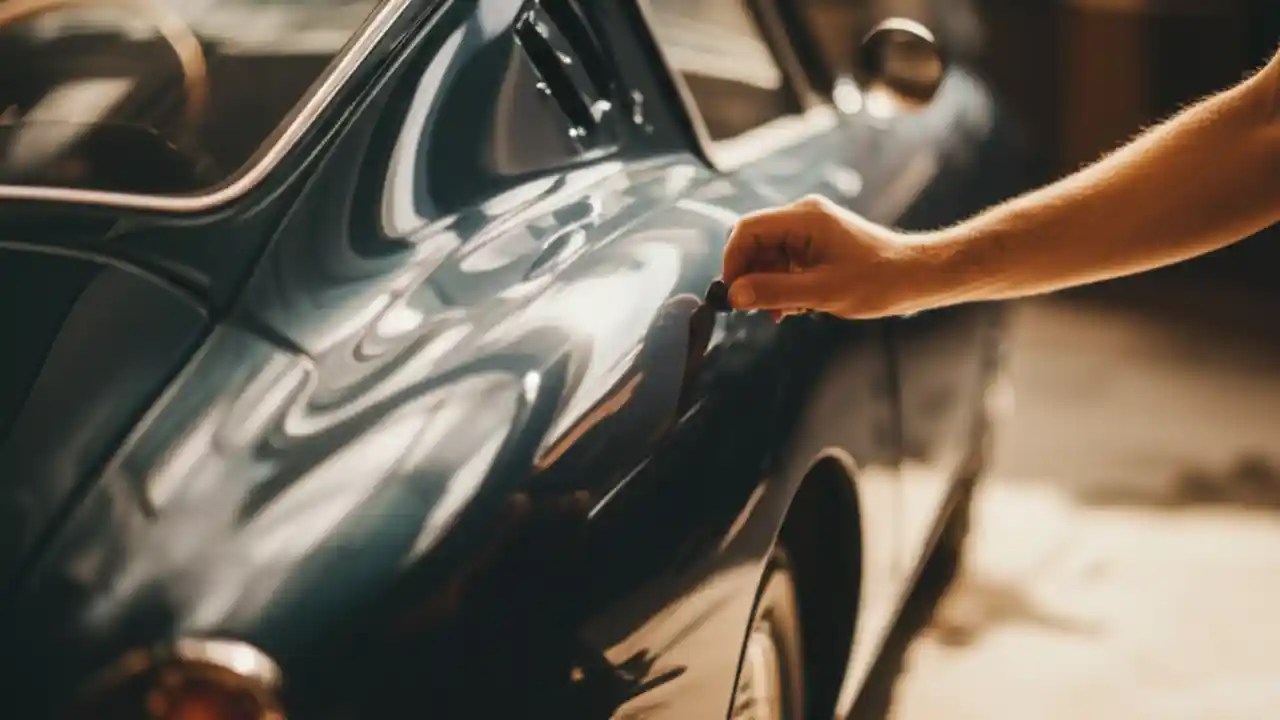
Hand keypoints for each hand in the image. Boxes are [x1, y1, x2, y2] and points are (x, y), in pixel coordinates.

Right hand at [722, 195, 948, 319]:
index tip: (733, 294)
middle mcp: (804, 216)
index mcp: (804, 218)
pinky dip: (782, 283)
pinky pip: (785, 259)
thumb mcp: (822, 292)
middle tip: (756, 308)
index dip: (733, 261)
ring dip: (766, 283)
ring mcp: (811, 228)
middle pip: (755, 241)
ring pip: (768, 253)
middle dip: (750, 275)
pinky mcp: (818, 242)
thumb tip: (734, 295)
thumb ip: (774, 291)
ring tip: (781, 313)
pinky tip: (793, 307)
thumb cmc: (877, 281)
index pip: (747, 229)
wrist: (916, 276)